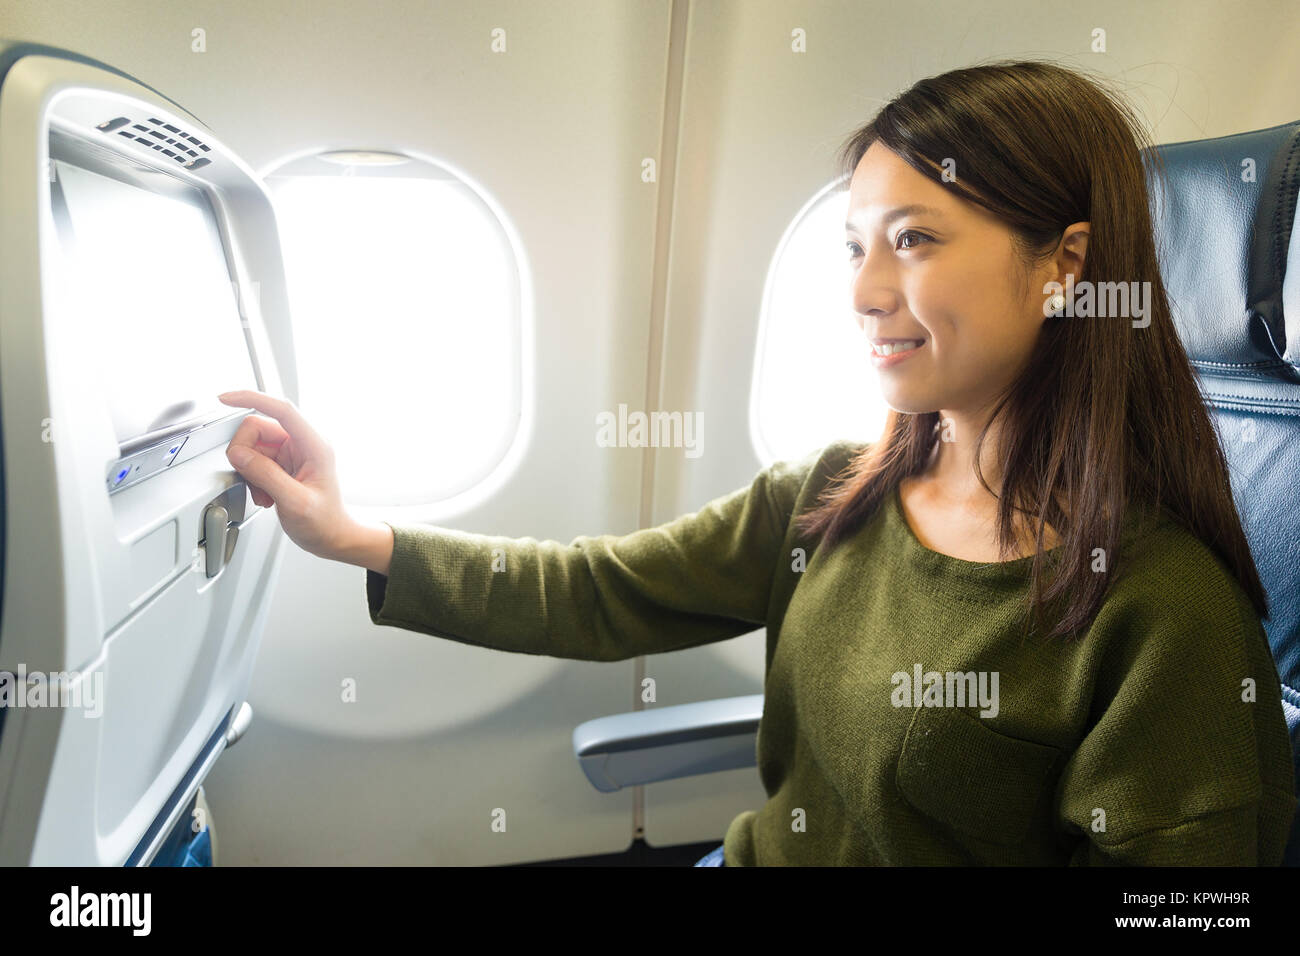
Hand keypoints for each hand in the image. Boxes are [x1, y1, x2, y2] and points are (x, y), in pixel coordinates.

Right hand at [217, 390, 392, 571]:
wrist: (331, 537)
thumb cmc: (324, 522)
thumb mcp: (295, 502)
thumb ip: (266, 475)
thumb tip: (239, 454)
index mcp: (315, 445)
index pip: (281, 409)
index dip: (252, 399)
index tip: (225, 399)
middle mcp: (303, 444)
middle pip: (257, 429)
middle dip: (246, 455)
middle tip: (254, 481)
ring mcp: (292, 453)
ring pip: (251, 446)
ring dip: (250, 471)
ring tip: (265, 494)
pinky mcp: (282, 463)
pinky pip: (254, 460)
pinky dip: (253, 478)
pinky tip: (266, 495)